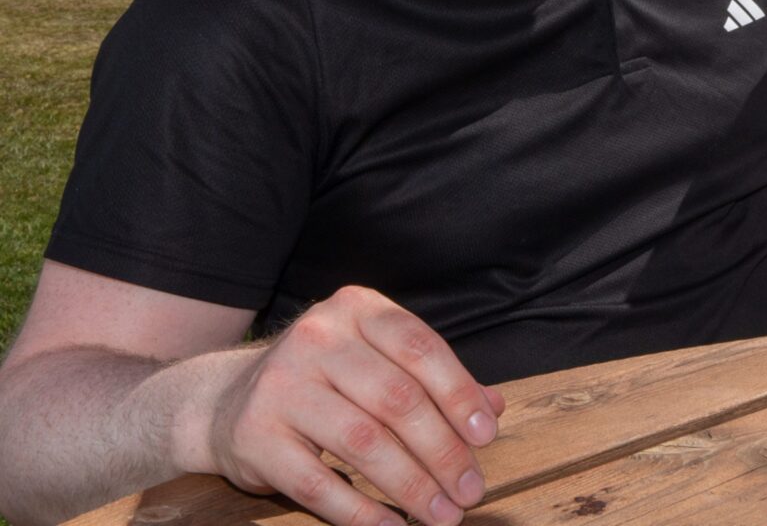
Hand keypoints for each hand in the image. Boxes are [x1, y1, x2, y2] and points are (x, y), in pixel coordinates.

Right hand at [201, 286, 504, 525]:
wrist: (225, 402)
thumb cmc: (326, 382)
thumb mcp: (377, 362)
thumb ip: (434, 380)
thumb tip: (493, 409)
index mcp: (356, 309)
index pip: (421, 348)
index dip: (459, 394)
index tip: (487, 436)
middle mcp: (316, 338)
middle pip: (397, 399)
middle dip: (443, 452)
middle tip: (471, 491)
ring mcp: (281, 386)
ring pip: (363, 442)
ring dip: (411, 486)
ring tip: (441, 515)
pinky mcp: (255, 436)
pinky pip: (317, 483)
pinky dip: (359, 511)